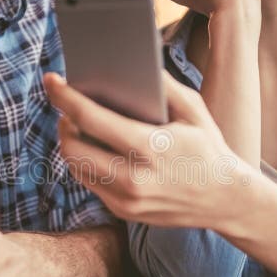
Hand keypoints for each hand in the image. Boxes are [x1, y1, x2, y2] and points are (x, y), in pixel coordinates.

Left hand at [44, 72, 258, 229]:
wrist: (225, 200)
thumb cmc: (209, 149)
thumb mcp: (194, 110)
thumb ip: (164, 85)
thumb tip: (134, 64)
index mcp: (149, 148)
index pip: (91, 119)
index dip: (66, 97)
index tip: (51, 81)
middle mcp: (134, 179)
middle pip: (73, 148)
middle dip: (64, 123)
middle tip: (68, 109)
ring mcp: (127, 200)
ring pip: (76, 168)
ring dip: (72, 144)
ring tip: (78, 126)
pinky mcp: (124, 212)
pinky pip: (91, 183)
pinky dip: (87, 163)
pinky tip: (96, 149)